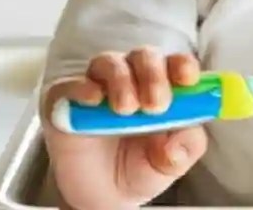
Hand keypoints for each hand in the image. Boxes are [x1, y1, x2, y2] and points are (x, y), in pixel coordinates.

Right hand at [42, 47, 207, 209]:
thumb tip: (177, 143)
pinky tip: (94, 98)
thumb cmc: (138, 169)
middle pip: (143, 57)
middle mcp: (130, 80)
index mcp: (162, 88)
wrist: (100, 195)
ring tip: (126, 110)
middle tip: (156, 105)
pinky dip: (82, 87)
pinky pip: (69, 85)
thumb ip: (185, 147)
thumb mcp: (171, 163)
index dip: (182, 65)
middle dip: (153, 75)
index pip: (175, 63)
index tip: (187, 79)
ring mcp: (96, 87)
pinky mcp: (64, 102)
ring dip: (122, 80)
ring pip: (108, 63)